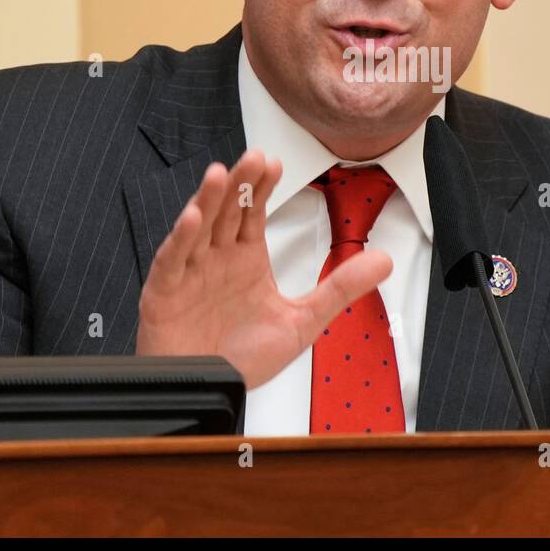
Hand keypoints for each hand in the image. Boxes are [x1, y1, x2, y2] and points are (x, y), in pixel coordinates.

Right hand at [135, 148, 393, 388]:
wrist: (210, 393)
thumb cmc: (242, 358)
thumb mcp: (302, 321)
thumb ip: (340, 289)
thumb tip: (385, 261)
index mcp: (245, 257)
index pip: (253, 211)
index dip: (262, 187)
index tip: (275, 163)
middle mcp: (217, 258)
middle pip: (227, 211)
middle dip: (240, 184)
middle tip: (254, 157)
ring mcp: (189, 272)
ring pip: (198, 227)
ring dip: (208, 200)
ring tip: (221, 174)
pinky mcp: (164, 292)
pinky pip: (171, 261)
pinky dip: (180, 240)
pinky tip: (192, 218)